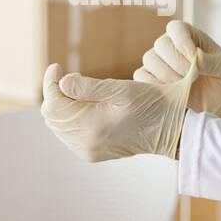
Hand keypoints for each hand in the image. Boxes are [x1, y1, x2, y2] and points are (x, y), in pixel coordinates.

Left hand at [40, 61, 195, 161]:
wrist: (171, 130)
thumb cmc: (151, 105)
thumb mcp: (121, 89)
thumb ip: (88, 87)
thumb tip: (61, 82)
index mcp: (91, 128)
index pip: (53, 106)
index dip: (50, 83)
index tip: (57, 67)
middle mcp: (86, 144)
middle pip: (52, 117)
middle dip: (54, 94)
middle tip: (65, 75)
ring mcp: (88, 151)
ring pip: (58, 126)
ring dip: (62, 106)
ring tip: (76, 89)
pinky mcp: (92, 153)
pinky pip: (68, 134)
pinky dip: (69, 118)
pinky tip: (82, 105)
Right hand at [134, 20, 220, 121]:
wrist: (219, 104)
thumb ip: (212, 61)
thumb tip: (196, 58)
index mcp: (189, 35)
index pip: (176, 28)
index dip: (182, 42)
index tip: (195, 59)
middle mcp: (170, 45)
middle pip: (161, 45)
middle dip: (178, 64)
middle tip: (194, 78)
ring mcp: (158, 62)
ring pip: (150, 60)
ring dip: (168, 76)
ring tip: (185, 87)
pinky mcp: (150, 79)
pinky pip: (141, 77)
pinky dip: (154, 86)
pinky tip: (172, 94)